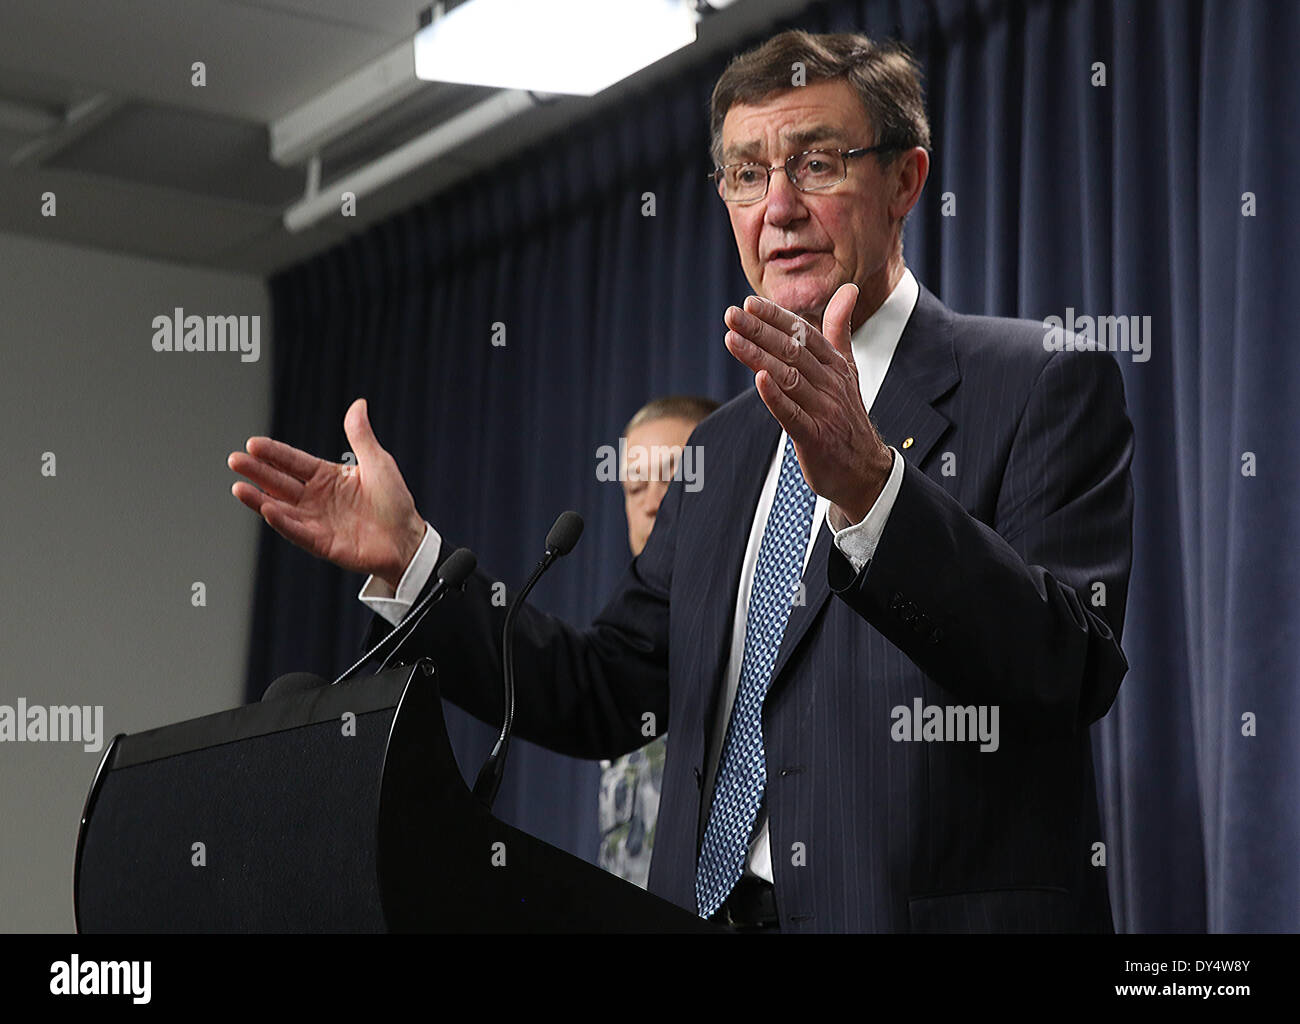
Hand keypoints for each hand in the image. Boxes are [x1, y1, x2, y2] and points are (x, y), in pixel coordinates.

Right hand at [228, 398, 425, 587]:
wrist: (408, 539)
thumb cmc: (395, 502)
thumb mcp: (378, 462)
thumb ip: (361, 435)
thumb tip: (358, 404)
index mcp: (327, 477)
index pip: (293, 462)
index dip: (274, 453)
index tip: (253, 443)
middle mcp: (316, 498)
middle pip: (280, 482)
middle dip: (257, 471)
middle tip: (235, 460)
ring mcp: (317, 521)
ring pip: (281, 508)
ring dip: (260, 499)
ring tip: (239, 487)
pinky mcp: (322, 543)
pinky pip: (298, 532)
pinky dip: (283, 522)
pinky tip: (268, 511)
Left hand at [723, 282, 891, 523]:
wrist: (865, 471)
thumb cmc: (847, 418)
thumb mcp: (847, 370)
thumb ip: (840, 331)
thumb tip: (849, 289)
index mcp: (836, 366)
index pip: (804, 334)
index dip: (777, 317)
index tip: (750, 302)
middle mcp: (831, 385)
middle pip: (793, 351)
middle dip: (759, 330)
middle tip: (731, 314)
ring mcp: (824, 411)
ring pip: (788, 377)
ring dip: (758, 356)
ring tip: (731, 338)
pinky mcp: (815, 438)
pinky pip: (792, 415)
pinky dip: (775, 396)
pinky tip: (758, 379)